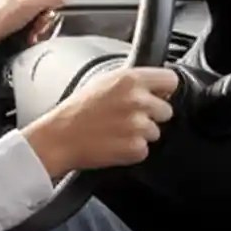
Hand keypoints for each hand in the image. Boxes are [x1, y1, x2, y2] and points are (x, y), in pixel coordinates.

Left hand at [0, 0, 68, 52]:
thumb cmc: (3, 16)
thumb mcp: (33, 4)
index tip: (52, 4)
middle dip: (45, 15)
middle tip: (39, 21)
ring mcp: (19, 3)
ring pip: (40, 12)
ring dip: (39, 24)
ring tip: (32, 30)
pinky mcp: (16, 16)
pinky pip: (32, 21)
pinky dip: (33, 29)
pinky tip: (29, 35)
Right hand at [23, 67, 179, 178]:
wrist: (58, 138)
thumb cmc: (76, 110)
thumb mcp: (103, 81)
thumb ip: (131, 81)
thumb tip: (156, 85)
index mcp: (130, 80)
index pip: (171, 80)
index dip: (165, 89)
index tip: (158, 95)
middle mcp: (138, 101)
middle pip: (166, 110)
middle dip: (152, 115)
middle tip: (127, 117)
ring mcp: (138, 126)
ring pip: (156, 132)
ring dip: (141, 134)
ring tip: (116, 131)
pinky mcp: (136, 148)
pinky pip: (145, 149)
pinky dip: (132, 150)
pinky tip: (115, 143)